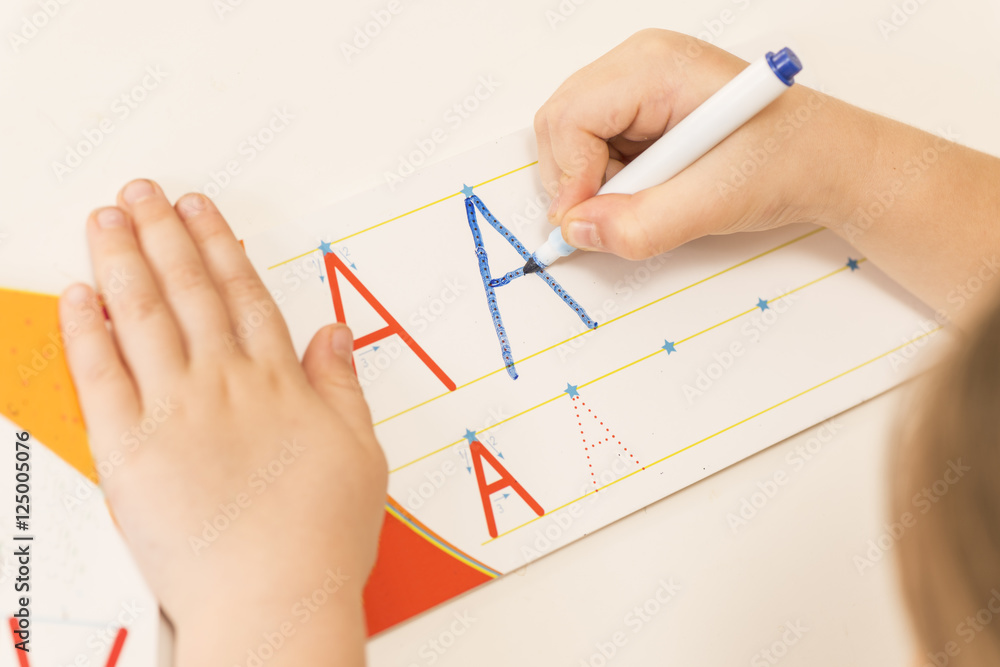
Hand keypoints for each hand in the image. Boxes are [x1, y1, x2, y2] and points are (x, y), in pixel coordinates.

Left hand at [59, 180, 385, 665]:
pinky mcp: (129, 450)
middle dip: (165, 234)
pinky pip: (101, 376)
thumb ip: (341, 387)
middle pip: (189, 292)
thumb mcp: (360, 454)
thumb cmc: (322, 537)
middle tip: (143, 192)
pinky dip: (88, 331)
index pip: (243, 297)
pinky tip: (79, 295)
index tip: (201, 211)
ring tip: (108, 218)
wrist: (276, 598)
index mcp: (279, 384)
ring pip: (145, 317)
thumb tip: (335, 334)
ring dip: (124, 260)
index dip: (220, 247)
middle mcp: (225, 384)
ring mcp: (174, 411)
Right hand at [534, 29, 866, 258]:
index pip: (570, 118)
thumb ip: (640, 224)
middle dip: (576, 180)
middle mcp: (639, 64)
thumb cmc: (788, 161)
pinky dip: (608, 182)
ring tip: (650, 197)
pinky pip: (592, 149)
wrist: (826, 161)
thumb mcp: (715, 202)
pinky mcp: (640, 110)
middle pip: (560, 125)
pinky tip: (652, 187)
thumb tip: (577, 231)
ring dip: (594, 184)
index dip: (570, 177)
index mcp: (655, 66)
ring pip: (570, 140)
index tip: (584, 222)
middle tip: (616, 216)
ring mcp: (636, 85)